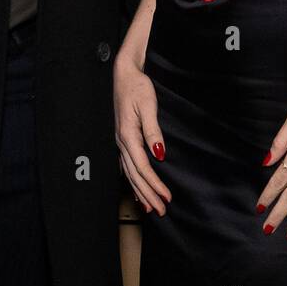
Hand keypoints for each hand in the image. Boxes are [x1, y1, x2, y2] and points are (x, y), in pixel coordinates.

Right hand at [114, 52, 171, 215]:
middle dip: (148, 194)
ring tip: (150, 207)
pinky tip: (137, 189)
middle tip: (161, 210)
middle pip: (134, 175)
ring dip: (140, 191)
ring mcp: (120, 141)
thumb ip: (153, 131)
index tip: (166, 197)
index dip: (154, 184)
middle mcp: (121, 142)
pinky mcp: (122, 139)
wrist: (124, 75)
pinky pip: (126, 166)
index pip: (142, 167)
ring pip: (129, 173)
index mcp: (128, 135)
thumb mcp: (148, 106)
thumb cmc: (136, 88)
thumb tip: (159, 153)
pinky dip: (133, 180)